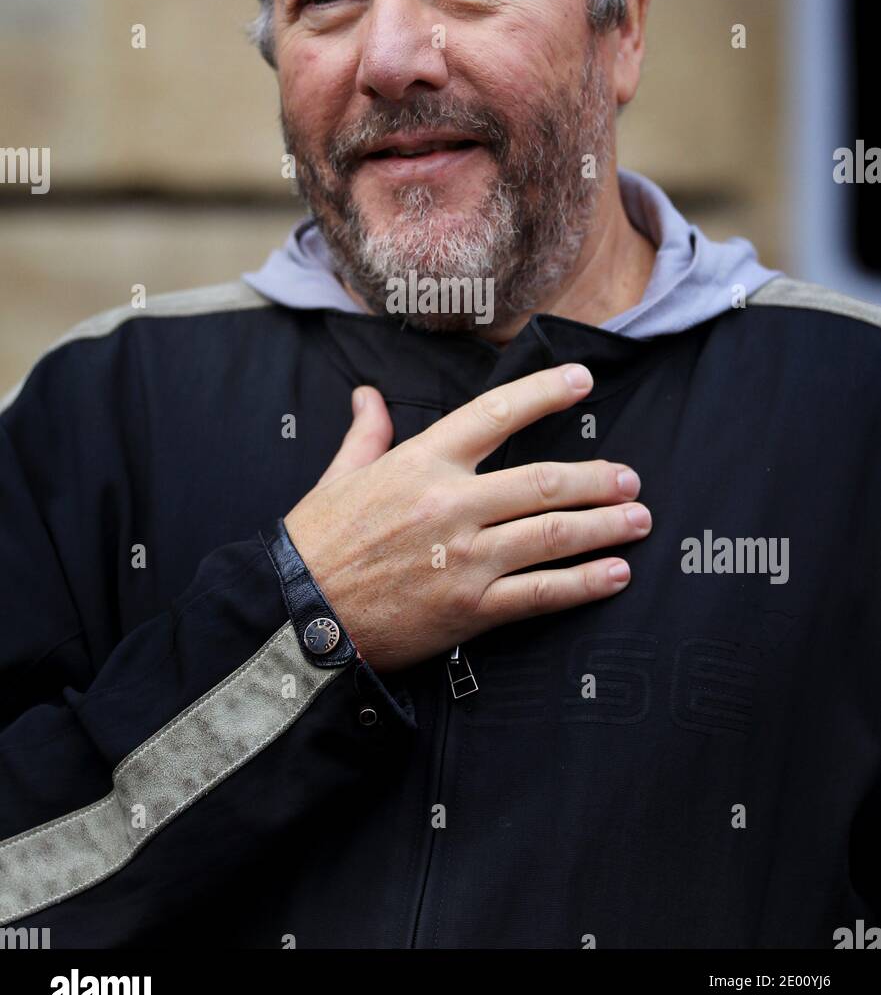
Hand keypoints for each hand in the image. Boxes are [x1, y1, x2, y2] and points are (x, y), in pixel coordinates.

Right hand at [283, 363, 650, 672]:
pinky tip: (615, 575)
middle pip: (544, 480)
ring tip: (639, 520)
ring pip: (553, 533)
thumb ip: (366, 434)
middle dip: (598, 479)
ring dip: (605, 526)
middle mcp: (451, 503)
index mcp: (422, 462)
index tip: (582, 381)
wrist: (297, 614)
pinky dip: (585, 583)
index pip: (496, 413)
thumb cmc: (316, 543)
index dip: (544, 392)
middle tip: (630, 479)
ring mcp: (465, 557)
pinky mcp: (470, 608)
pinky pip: (541, 592)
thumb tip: (367, 396)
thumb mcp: (338, 477)